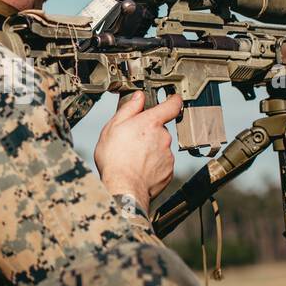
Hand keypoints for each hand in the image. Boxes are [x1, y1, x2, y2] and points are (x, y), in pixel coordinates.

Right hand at [93, 92, 180, 206]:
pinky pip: (161, 164)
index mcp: (150, 123)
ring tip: (133, 158)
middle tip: (132, 141)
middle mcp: (163, 137)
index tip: (171, 99)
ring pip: (160, 147)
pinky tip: (139, 168)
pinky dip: (152, 165)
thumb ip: (129, 109)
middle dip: (149, 133)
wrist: (123, 188)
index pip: (171, 105)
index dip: (172, 100)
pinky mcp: (168, 171)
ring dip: (150, 150)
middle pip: (160, 129)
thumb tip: (138, 97)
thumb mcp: (113, 127)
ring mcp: (167, 155)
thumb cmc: (115, 159)